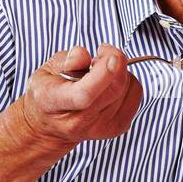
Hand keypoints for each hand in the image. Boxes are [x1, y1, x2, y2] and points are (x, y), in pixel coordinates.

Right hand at [20, 44, 142, 146]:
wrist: (50, 126)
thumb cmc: (49, 93)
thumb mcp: (46, 69)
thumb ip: (66, 59)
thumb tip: (85, 56)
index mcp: (55, 102)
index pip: (84, 94)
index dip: (102, 73)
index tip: (108, 55)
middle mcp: (78, 120)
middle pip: (114, 89)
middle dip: (115, 61)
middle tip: (102, 53)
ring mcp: (99, 127)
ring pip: (128, 88)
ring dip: (120, 71)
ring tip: (101, 72)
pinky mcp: (116, 128)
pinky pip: (136, 94)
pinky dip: (129, 82)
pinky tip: (111, 83)